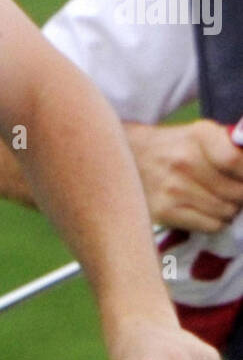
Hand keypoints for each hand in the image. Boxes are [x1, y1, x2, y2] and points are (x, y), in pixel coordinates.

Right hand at [125, 120, 242, 231]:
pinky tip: (204, 210)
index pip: (238, 162)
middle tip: (232, 191)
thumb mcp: (202, 134)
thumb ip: (232, 146)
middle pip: (237, 192)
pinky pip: (211, 225)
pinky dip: (214, 221)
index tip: (241, 179)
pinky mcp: (165, 210)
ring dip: (228, 209)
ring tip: (216, 199)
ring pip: (226, 211)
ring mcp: (174, 188)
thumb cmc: (174, 147)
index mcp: (200, 135)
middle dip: (240, 195)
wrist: (127, 157)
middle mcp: (185, 161)